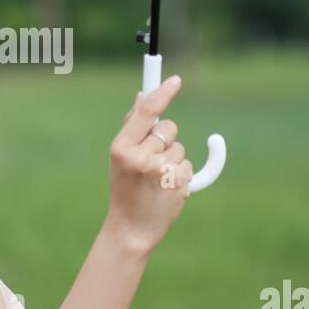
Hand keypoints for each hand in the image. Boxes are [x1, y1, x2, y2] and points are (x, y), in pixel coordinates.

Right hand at [104, 76, 192, 256]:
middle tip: (153, 158)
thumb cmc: (125, 189)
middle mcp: (139, 156)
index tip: (176, 80)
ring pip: (180, 148)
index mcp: (121, 147)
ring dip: (174, 160)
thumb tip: (143, 95)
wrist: (131, 228)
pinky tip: (167, 189)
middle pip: (169, 128)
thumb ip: (132, 127)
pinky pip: (187, 164)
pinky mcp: (176, 182)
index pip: (147, 112)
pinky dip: (182, 174)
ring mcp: (159, 170)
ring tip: (157, 180)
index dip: (163, 92)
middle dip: (167, 138)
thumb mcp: (120, 157)